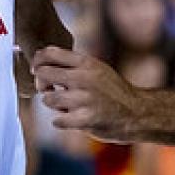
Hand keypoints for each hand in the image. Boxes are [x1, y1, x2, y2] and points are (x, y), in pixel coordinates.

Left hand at [32, 47, 149, 142]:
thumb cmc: (113, 92)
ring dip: (53, 105)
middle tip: (48, 90)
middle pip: (43, 74)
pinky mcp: (86, 119)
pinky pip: (57, 120)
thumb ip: (74, 64)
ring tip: (66, 106)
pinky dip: (61, 121)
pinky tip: (71, 119)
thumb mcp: (97, 69)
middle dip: (41, 84)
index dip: (37, 61)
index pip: (49, 53)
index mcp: (86, 63)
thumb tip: (42, 59)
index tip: (37, 70)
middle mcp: (84, 78)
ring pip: (48, 99)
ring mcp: (84, 99)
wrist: (136, 113)